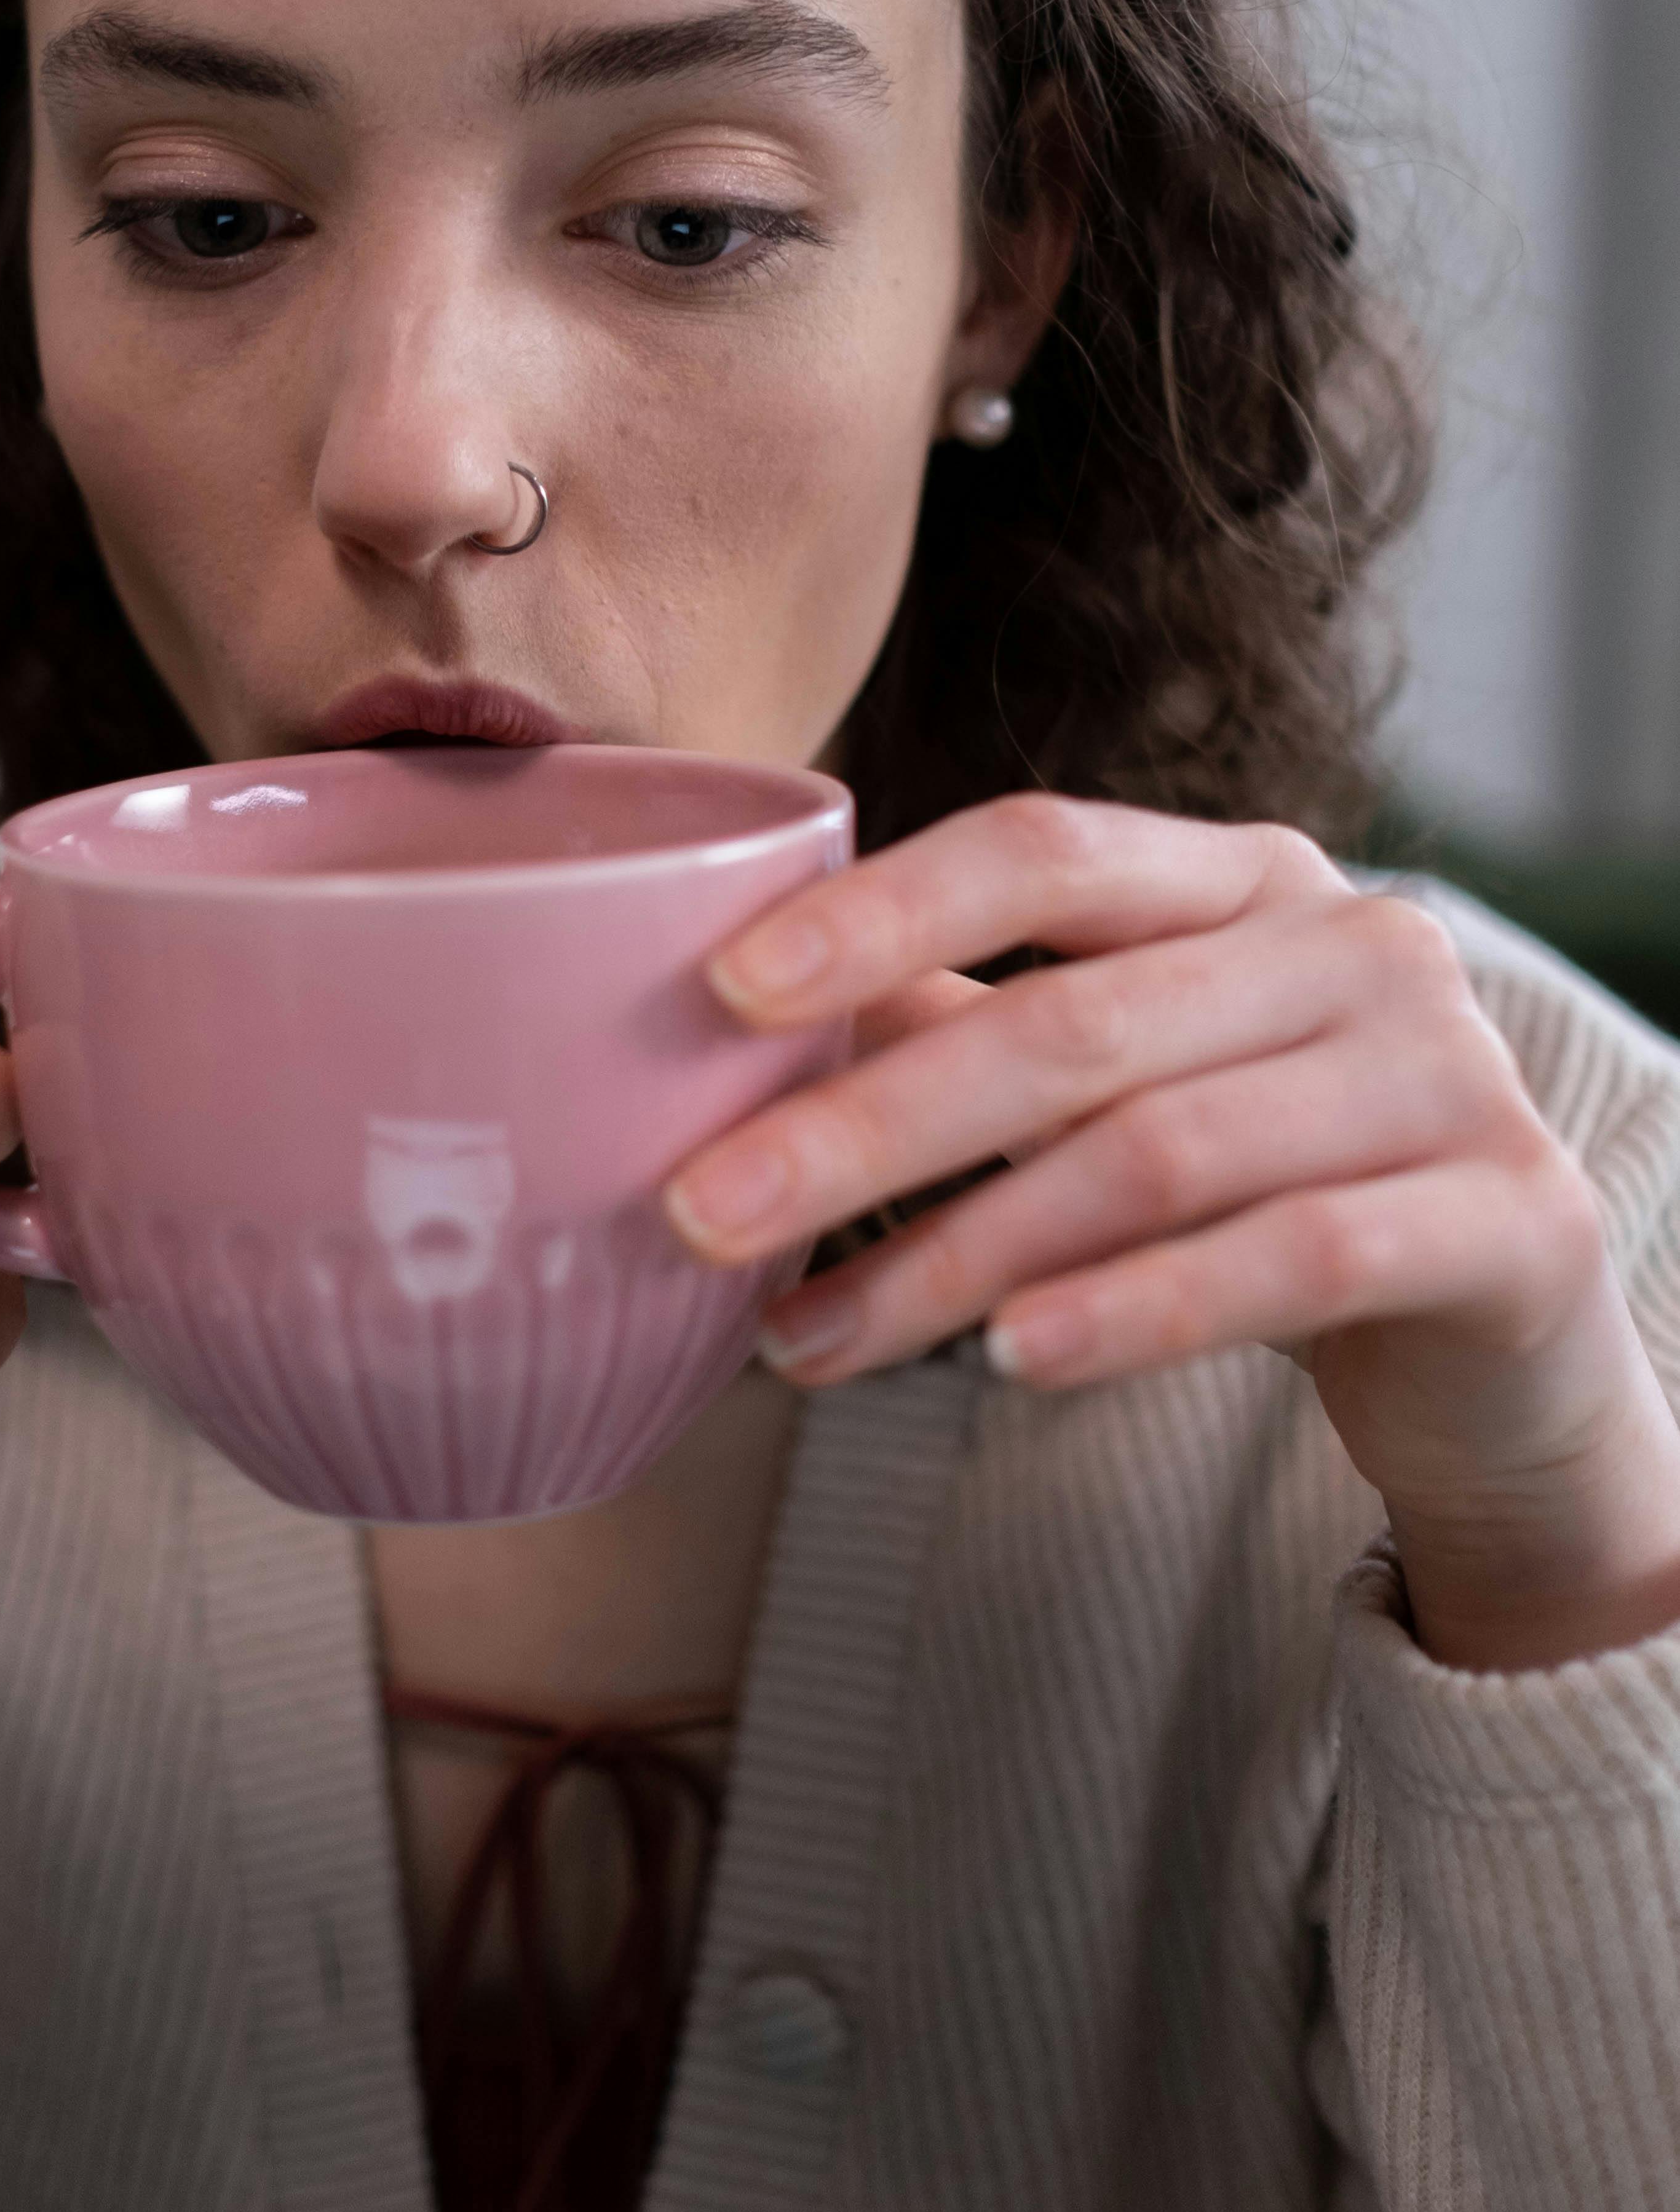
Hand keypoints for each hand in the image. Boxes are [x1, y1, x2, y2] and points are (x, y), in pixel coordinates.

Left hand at [664, 795, 1679, 1672]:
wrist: (1504, 1335)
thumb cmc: (1267, 1182)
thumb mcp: (1123, 1087)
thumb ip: (967, 1032)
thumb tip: (734, 1027)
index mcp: (1247, 879)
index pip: (1043, 849)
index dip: (880, 911)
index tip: (721, 990)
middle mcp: (1359, 943)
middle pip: (1071, 1023)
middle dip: (864, 1128)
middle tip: (701, 1216)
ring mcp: (1451, 1071)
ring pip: (1158, 1155)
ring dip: (958, 1259)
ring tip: (809, 1342)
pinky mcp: (1510, 1217)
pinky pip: (1293, 1258)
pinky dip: (1136, 1312)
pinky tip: (1010, 1362)